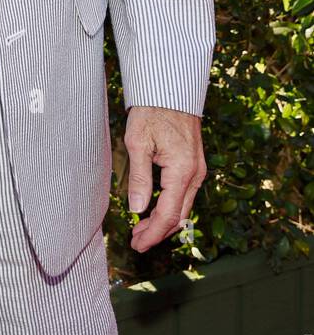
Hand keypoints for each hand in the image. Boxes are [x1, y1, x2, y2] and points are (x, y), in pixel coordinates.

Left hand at [124, 105, 206, 252]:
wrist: (171, 89)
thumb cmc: (152, 111)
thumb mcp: (138, 143)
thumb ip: (140, 178)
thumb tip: (138, 209)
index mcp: (182, 171)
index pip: (168, 215)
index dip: (152, 234)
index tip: (137, 245)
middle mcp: (195, 174)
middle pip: (179, 216)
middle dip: (157, 233)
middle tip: (136, 242)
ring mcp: (198, 169)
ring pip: (184, 207)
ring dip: (164, 222)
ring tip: (141, 229)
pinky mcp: (194, 164)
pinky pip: (185, 194)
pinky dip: (171, 207)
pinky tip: (154, 209)